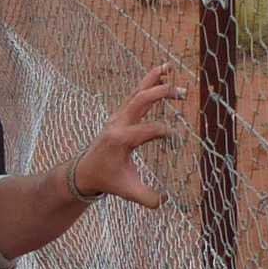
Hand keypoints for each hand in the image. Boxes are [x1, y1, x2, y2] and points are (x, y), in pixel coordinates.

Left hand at [68, 61, 184, 207]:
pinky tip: (162, 75)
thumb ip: (147, 198)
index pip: (148, 130)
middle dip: (162, 94)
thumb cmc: (107, 180)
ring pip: (137, 92)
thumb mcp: (127, 191)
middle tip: (183, 93)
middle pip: (141, 100)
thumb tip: (166, 202)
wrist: (84, 171)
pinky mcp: (120, 115)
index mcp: (121, 140)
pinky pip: (135, 94)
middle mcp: (119, 123)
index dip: (164, 132)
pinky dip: (148, 83)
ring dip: (153, 79)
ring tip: (169, 66)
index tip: (175, 138)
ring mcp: (118, 117)